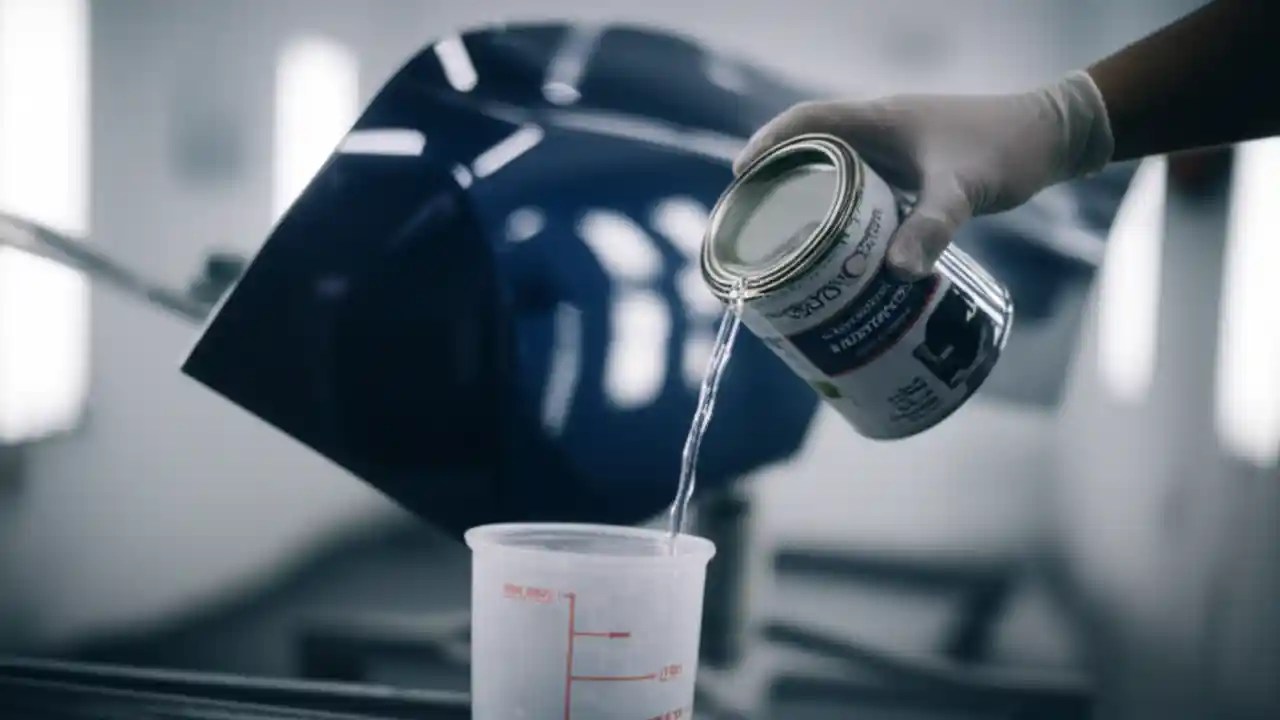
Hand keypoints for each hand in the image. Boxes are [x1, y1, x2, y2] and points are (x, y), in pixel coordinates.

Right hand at [734, 71, 1113, 278]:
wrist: (1056, 136)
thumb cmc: (1008, 148)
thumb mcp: (966, 188)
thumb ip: (933, 226)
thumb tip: (896, 275)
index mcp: (879, 120)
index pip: (806, 123)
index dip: (768, 146)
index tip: (740, 178)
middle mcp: (880, 133)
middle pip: (810, 152)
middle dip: (778, 183)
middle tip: (753, 223)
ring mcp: (895, 154)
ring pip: (836, 174)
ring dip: (810, 202)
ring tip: (785, 244)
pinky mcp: (911, 175)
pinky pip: (863, 192)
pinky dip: (844, 216)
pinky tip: (841, 251)